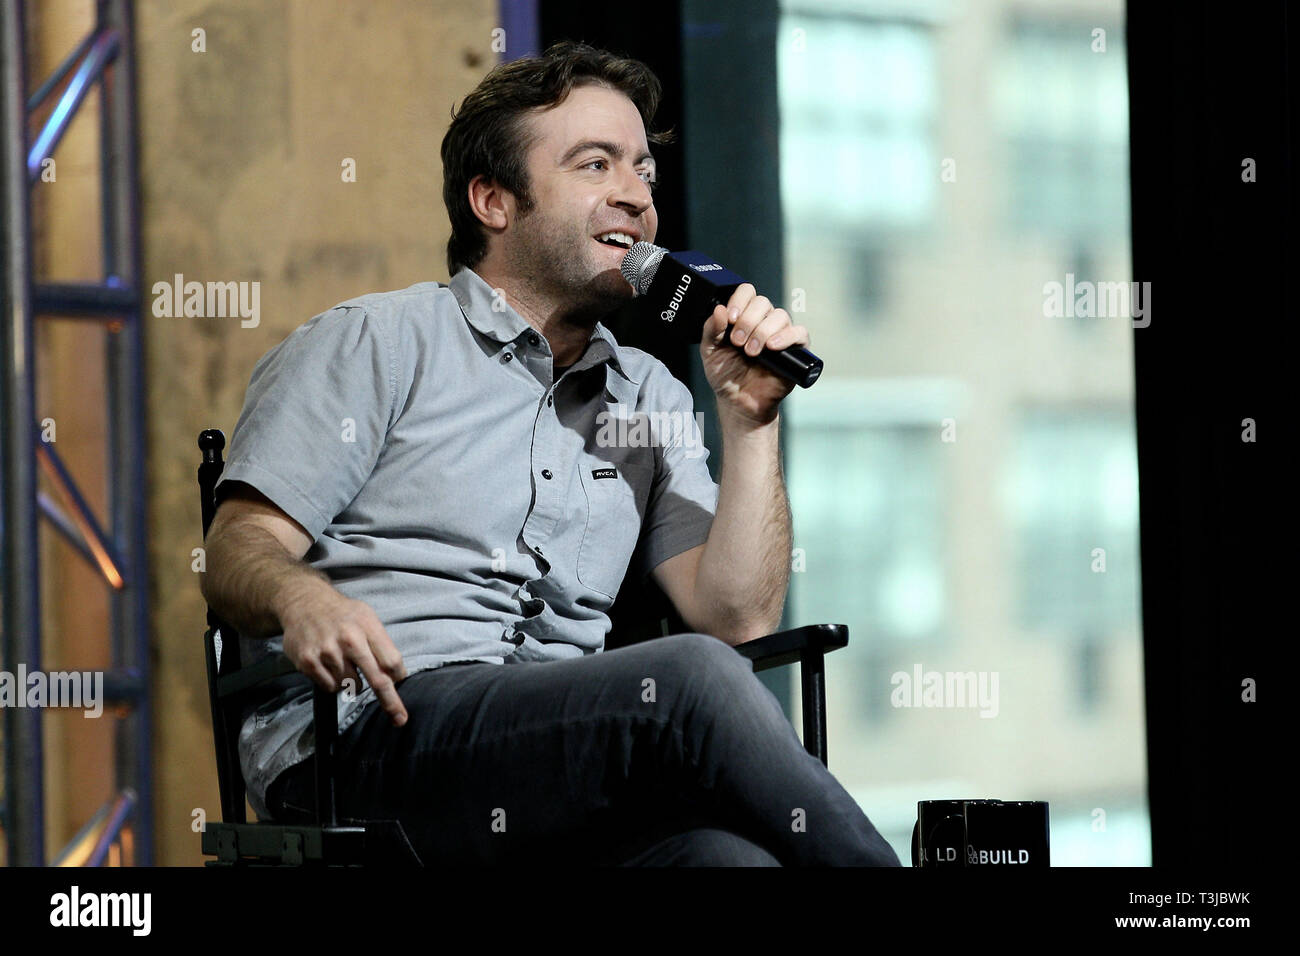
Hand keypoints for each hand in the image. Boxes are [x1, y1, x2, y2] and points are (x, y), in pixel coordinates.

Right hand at [277, 581, 408, 726]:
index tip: (400, 682)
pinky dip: (333, 682)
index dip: (398, 675)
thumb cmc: (341, 613)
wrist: (303, 602)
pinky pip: (330, 687)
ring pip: (350, 686)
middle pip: (376, 679)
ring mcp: (327, 652)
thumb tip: (395, 673)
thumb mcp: (367, 617)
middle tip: (400, 719)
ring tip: (343, 661)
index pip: (391, 660)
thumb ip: (381, 643)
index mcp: (367, 627)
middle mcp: (349, 639)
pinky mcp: (308, 662)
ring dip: (351, 682)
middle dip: (390, 701)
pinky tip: (328, 665)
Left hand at [700, 283, 809, 425]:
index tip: (730, 318)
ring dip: (763, 331)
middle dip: (748, 321)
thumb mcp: (710, 352)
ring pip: (780, 316)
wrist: (738, 402)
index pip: (747, 292)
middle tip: (737, 342)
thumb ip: (711, 330)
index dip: (739, 301)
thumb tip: (718, 309)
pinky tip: (772, 346)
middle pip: (763, 303)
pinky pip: (800, 333)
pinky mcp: (794, 350)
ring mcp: (780, 334)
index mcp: (743, 316)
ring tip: (751, 351)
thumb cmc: (726, 375)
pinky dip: (787, 336)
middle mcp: (763, 321)